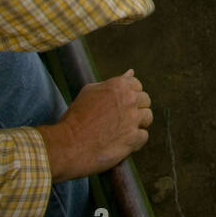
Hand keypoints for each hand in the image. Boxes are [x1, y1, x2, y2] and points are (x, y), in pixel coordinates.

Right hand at [38, 70, 152, 181]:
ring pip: (148, 117)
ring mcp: (133, 119)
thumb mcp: (90, 92)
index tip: (120, 105)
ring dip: (138, 124)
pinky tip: (121, 141)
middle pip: (145, 101)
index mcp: (119, 85)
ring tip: (122, 130)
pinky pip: (144, 136)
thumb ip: (113, 82)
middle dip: (136, 108)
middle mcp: (129, 99)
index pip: (137, 85)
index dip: (130, 95)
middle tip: (120, 119)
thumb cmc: (76, 117)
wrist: (68, 144)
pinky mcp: (133, 138)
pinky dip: (135, 140)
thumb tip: (131, 72)